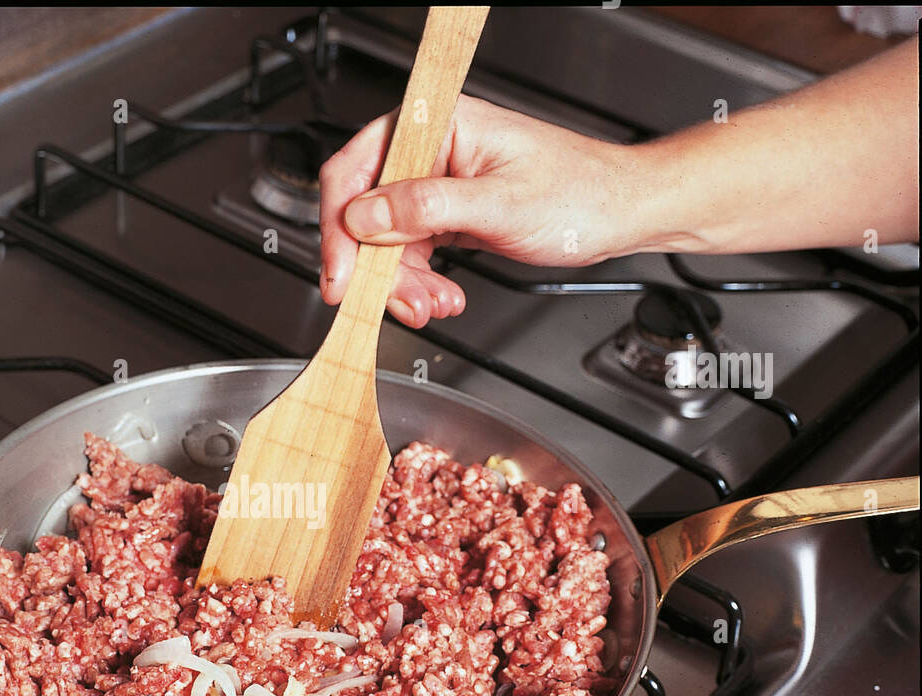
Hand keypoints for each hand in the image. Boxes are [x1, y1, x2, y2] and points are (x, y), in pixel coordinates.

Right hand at [319, 95, 642, 327]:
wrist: (619, 215)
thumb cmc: (580, 193)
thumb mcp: (500, 204)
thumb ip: (426, 207)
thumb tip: (365, 215)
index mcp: (439, 126)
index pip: (358, 169)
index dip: (341, 225)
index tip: (340, 273)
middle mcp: (431, 152)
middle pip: (366, 213)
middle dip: (378, 268)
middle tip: (396, 303)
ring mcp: (437, 185)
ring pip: (386, 242)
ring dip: (402, 284)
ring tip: (433, 306)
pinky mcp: (447, 215)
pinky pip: (411, 253)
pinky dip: (421, 284)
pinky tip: (442, 298)